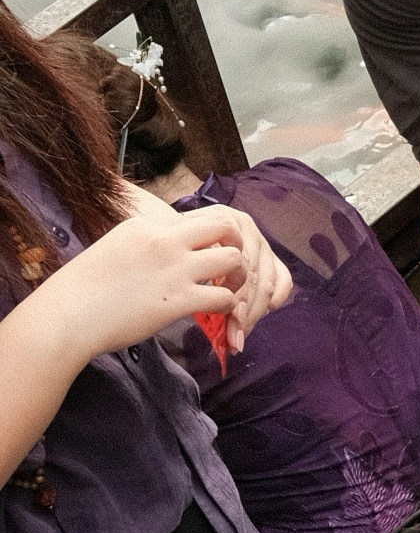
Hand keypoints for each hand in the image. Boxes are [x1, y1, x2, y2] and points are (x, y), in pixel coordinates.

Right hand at [34, 197, 291, 367]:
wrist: (68, 315)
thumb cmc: (83, 288)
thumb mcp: (116, 248)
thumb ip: (145, 244)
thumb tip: (164, 251)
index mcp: (147, 224)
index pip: (198, 217)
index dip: (211, 237)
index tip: (209, 255)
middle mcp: (164, 240)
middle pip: (225, 226)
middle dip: (237, 245)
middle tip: (230, 267)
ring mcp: (173, 268)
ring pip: (233, 259)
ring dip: (239, 277)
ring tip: (229, 291)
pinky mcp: (178, 300)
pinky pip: (224, 297)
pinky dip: (230, 307)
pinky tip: (219, 314)